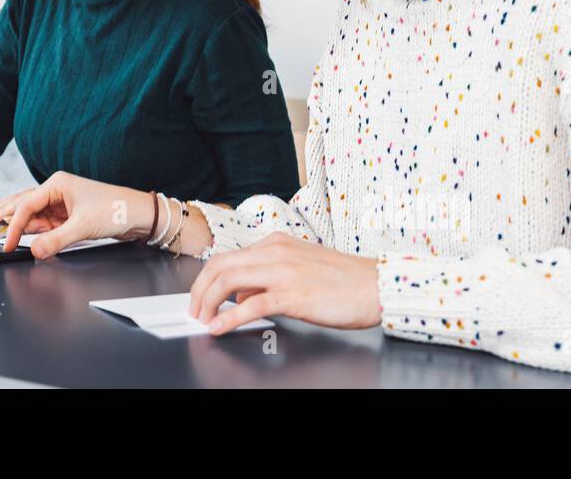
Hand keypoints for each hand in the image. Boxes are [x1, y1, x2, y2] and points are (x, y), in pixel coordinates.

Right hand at [0, 171, 151, 257]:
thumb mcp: (83, 227)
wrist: (139, 214)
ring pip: (29, 213)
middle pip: (20, 203)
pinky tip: (15, 234)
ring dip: (12, 222)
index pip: (26, 206)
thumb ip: (56, 241)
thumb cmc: (116, 209)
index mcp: (57, 184)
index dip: (12, 226)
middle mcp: (56, 191)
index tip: (5, 244)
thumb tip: (33, 251)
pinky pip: (41, 223)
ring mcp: (60, 204)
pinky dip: (28, 230)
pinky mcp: (66, 215)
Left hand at [188, 233, 382, 334]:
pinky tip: (220, 327)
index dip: (206, 278)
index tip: (200, 296)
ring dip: (207, 302)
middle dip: (199, 289)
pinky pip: (250, 306)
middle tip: (194, 310)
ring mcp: (283, 272)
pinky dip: (228, 318)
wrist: (376, 286)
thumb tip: (239, 296)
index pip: (228, 256)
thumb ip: (268, 278)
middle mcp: (275, 252)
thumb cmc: (344, 280)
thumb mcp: (299, 267)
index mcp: (276, 243)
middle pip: (220, 265)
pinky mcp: (293, 295)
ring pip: (228, 280)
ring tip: (202, 319)